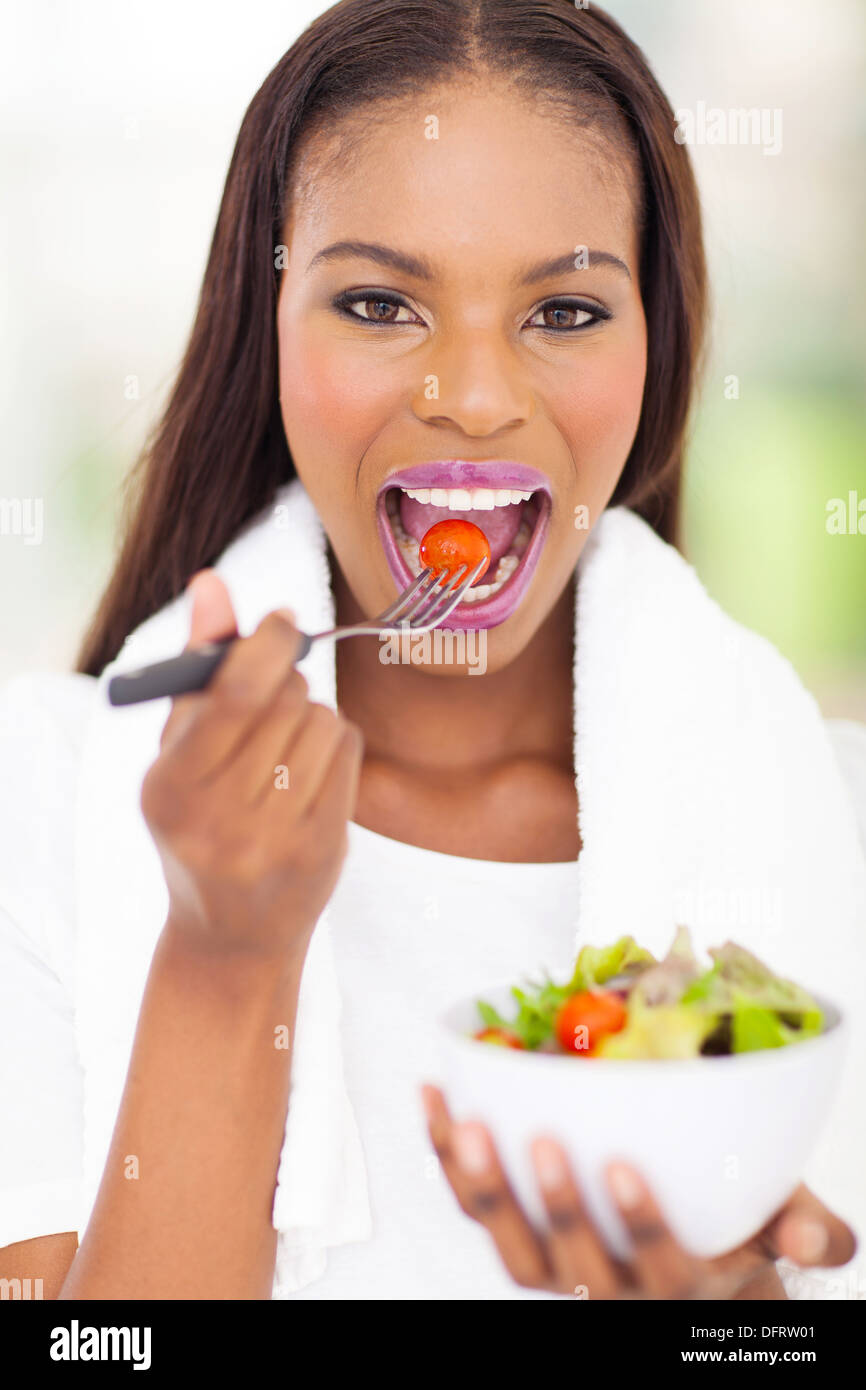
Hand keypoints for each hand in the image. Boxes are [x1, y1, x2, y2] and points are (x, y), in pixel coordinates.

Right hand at [141, 569, 362, 960]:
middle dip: (285, 684)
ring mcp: (274, 838)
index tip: (282, 620)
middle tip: (273, 704)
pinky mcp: (321, 847)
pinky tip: (311, 774)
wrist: (230, 933)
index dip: (266, 645)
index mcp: (169, 788)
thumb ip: (197, 669)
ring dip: (313, 717)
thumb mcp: (178, 753)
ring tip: (286, 752)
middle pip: (284, 700)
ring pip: (322, 721)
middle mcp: (217, 818)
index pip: (234, 695)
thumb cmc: (199, 824)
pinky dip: (336, 745)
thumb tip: (212, 584)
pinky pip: (347, 752)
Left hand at [422, 1085, 855, 1298]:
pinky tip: (431, 1096)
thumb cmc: (736, 1231)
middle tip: (541, 1142)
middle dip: (552, 1205)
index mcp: (677, 1286)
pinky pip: (471, 1207)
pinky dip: (446, 1156)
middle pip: (567, 1265)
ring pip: (507, 1244)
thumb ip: (803, 1229)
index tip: (624, 1167)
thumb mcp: (776, 1230)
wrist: (690, 1272)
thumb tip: (820, 1239)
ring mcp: (553, 1270)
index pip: (659, 1267)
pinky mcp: (516, 1241)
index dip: (639, 1224)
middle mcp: (607, 1290)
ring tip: (464, 1123)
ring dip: (481, 1185)